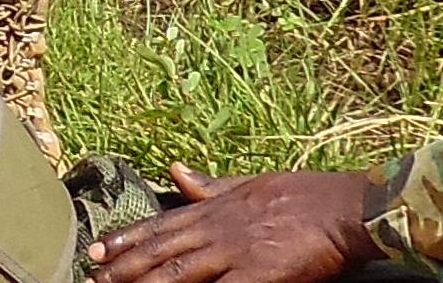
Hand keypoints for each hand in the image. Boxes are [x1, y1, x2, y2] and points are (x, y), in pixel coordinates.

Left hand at [88, 169, 380, 282]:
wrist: (349, 207)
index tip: (98, 250)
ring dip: (147, 282)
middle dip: (124, 265)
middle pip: (161, 250)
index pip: (160, 224)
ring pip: (181, 270)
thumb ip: (212, 186)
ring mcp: (237, 250)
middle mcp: (219, 228)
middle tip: (94, 276)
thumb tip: (176, 172)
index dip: (127, 239)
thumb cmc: (306, 196)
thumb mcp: (251, 184)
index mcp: (216, 208)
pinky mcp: (261, 272)